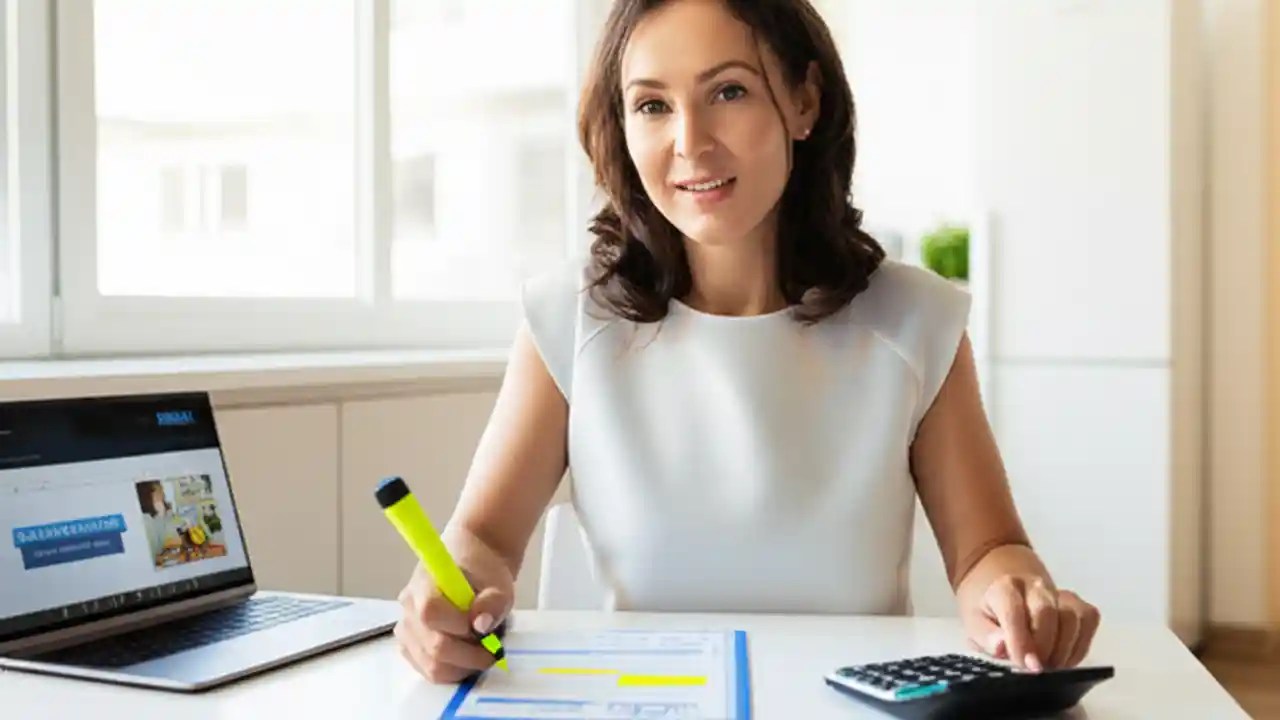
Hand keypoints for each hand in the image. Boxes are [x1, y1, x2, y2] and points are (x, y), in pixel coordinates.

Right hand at [394, 540, 514, 683]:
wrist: (470, 568)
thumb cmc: (482, 573)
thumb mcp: (498, 581)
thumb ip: (493, 601)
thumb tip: (481, 624)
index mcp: (424, 583)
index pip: (430, 613)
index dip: (458, 626)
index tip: (482, 626)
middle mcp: (408, 608)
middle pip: (432, 647)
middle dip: (468, 656)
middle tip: (491, 650)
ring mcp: (406, 630)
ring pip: (430, 665)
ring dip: (462, 666)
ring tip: (479, 651)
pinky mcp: (409, 647)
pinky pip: (428, 671)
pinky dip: (452, 670)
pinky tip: (466, 656)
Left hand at [961, 575, 1099, 671]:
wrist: (1007, 590)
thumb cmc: (990, 611)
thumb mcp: (975, 623)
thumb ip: (986, 636)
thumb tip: (1001, 646)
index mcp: (1004, 587)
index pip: (1014, 610)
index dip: (1021, 640)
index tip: (1025, 664)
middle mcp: (1035, 585)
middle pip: (1046, 612)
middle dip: (1044, 646)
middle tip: (1037, 670)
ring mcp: (1060, 592)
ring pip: (1072, 617)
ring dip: (1064, 649)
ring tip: (1050, 666)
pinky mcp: (1078, 603)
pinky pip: (1088, 620)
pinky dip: (1080, 645)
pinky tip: (1065, 657)